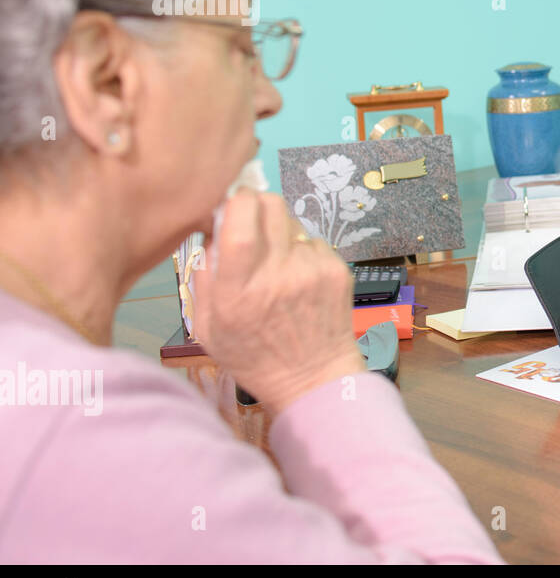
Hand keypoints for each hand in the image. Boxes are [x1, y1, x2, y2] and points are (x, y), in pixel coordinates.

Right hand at [192, 189, 364, 416]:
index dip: (237, 200)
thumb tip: (212, 230)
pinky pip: (314, 242)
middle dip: (258, 204)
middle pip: (271, 205)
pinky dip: (303, 251)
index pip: (241, 220)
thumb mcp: (207, 325)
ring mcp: (311, 271)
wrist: (312, 378)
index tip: (232, 202)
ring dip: (280, 232)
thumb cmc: (252, 355)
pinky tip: (299, 279)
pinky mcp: (336, 272)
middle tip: (251, 222)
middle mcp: (277, 275)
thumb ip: (204, 276)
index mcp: (238, 290)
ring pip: (293, 223)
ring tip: (276, 263)